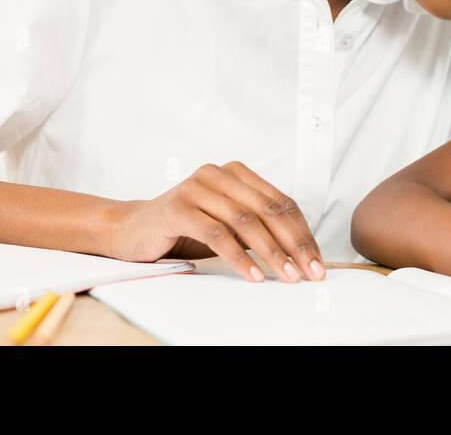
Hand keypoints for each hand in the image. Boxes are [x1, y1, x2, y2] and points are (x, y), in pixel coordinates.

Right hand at [109, 162, 324, 282]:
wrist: (133, 229)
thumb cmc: (187, 228)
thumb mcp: (228, 225)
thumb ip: (258, 228)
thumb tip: (301, 253)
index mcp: (237, 173)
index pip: (281, 202)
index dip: (302, 232)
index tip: (317, 260)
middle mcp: (219, 174)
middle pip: (268, 210)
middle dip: (294, 244)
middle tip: (310, 271)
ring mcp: (197, 188)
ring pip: (245, 221)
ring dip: (271, 253)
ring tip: (287, 276)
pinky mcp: (178, 208)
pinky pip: (217, 234)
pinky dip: (239, 257)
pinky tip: (254, 275)